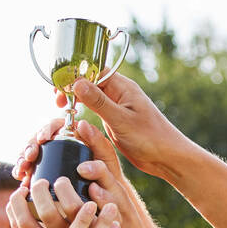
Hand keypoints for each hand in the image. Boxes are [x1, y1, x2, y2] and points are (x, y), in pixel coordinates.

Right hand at [12, 72, 194, 182]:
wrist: (168, 157)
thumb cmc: (150, 138)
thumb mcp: (120, 120)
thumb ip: (98, 102)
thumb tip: (77, 83)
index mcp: (122, 86)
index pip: (93, 70)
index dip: (74, 75)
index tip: (60, 88)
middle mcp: (119, 93)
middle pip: (89, 81)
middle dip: (72, 87)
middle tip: (58, 102)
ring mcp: (117, 106)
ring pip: (91, 96)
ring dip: (76, 100)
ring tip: (63, 109)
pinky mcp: (116, 120)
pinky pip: (96, 110)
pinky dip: (84, 112)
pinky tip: (75, 120)